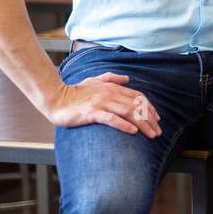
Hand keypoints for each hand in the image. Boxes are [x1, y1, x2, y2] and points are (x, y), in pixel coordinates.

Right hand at [44, 72, 161, 137]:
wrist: (54, 98)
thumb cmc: (74, 92)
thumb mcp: (94, 80)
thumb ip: (112, 78)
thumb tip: (127, 78)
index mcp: (112, 87)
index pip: (138, 97)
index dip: (150, 108)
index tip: (157, 120)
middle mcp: (110, 93)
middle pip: (137, 106)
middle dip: (150, 120)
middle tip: (158, 132)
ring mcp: (101, 102)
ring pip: (128, 112)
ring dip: (143, 124)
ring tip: (151, 135)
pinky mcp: (92, 112)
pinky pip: (112, 118)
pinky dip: (124, 125)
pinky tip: (133, 132)